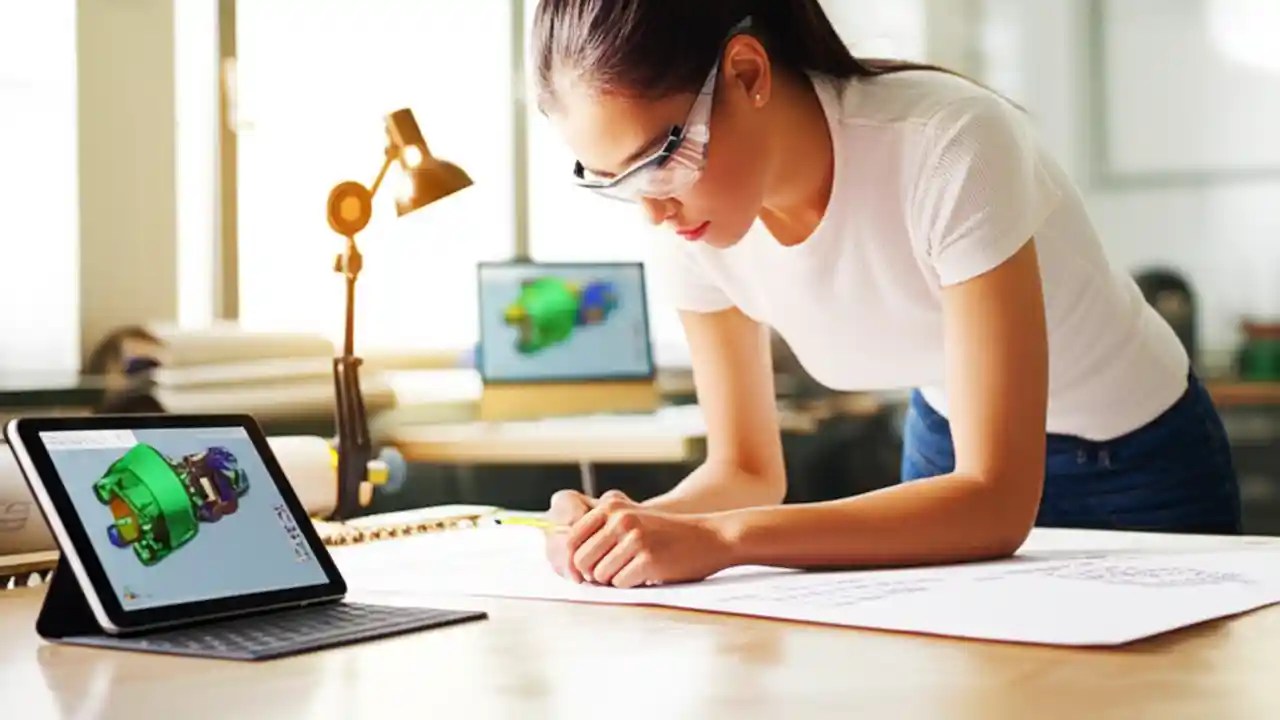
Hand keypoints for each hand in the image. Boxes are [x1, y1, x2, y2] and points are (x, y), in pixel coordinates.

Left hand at [568, 498, 733, 587]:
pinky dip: (631, 585)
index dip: (574, 560)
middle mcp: (619, 520)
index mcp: (611, 508)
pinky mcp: (647, 560)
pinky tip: (647, 574)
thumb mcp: (632, 521)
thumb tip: (567, 559)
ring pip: (600, 576)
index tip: (583, 572)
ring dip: (614, 580)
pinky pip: (620, 584)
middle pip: (581, 560)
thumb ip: (601, 532)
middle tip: (613, 574)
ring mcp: (633, 539)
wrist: (710, 537)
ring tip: (634, 570)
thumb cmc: (667, 535)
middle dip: (593, 574)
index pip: (572, 539)